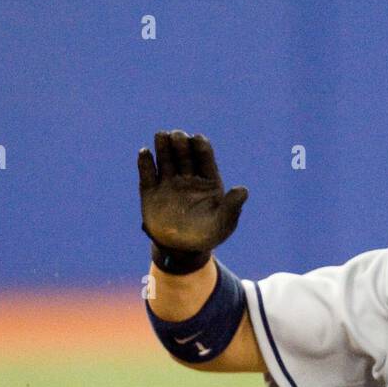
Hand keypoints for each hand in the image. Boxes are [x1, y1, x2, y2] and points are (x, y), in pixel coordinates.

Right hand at [138, 130, 247, 267]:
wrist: (183, 251)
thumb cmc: (208, 235)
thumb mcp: (224, 223)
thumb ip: (232, 206)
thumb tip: (243, 190)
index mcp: (207, 179)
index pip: (204, 156)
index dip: (201, 146)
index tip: (197, 139)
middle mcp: (187, 177)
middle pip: (184, 153)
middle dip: (181, 143)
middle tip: (178, 135)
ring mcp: (168, 183)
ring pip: (165, 159)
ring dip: (163, 146)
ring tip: (162, 136)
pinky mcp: (150, 192)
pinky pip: (147, 175)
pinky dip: (145, 163)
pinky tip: (144, 153)